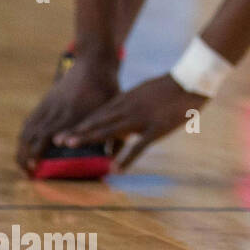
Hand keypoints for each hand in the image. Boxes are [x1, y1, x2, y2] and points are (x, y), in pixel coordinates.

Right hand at [17, 53, 118, 174]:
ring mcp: (49, 106)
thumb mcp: (113, 112)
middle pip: (34, 137)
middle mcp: (58, 111)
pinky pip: (30, 121)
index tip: (37, 167)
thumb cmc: (108, 88)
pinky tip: (25, 145)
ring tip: (25, 164)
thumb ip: (114, 136)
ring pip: (28, 130)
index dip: (39, 153)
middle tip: (29, 173)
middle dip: (28, 156)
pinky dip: (25, 135)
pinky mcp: (45, 102)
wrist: (93, 63)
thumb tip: (113, 160)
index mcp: (74, 115)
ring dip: (23, 148)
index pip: (51, 137)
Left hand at [55, 74, 206, 170]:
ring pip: (110, 131)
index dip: (81, 124)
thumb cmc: (171, 87)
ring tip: (72, 147)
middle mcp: (128, 109)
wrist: (190, 81)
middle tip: (59, 141)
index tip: (65, 132)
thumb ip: (132, 105)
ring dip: (90, 139)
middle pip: (99, 122)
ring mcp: (141, 119)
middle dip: (78, 132)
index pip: (99, 114)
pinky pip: (139, 146)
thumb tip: (122, 113)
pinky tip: (116, 168)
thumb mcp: (145, 92)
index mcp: (127, 100)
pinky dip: (126, 158)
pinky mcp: (156, 129)